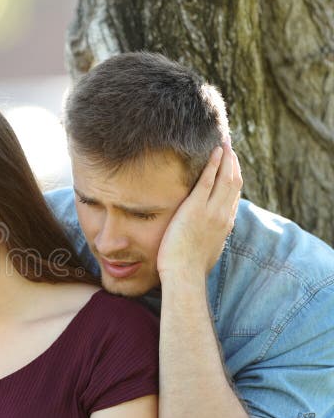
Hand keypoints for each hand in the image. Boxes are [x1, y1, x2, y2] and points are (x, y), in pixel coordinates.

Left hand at [157, 140, 241, 279]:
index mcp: (225, 225)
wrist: (184, 275)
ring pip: (225, 177)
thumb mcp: (205, 251)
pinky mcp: (196, 208)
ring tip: (224, 142)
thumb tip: (206, 238)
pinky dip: (213, 164)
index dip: (234, 177)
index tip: (231, 165)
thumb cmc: (188, 269)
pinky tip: (214, 151)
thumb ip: (208, 239)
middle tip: (230, 146)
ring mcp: (211, 211)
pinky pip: (207, 180)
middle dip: (233, 162)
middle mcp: (223, 215)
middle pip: (234, 182)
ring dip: (226, 158)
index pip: (233, 195)